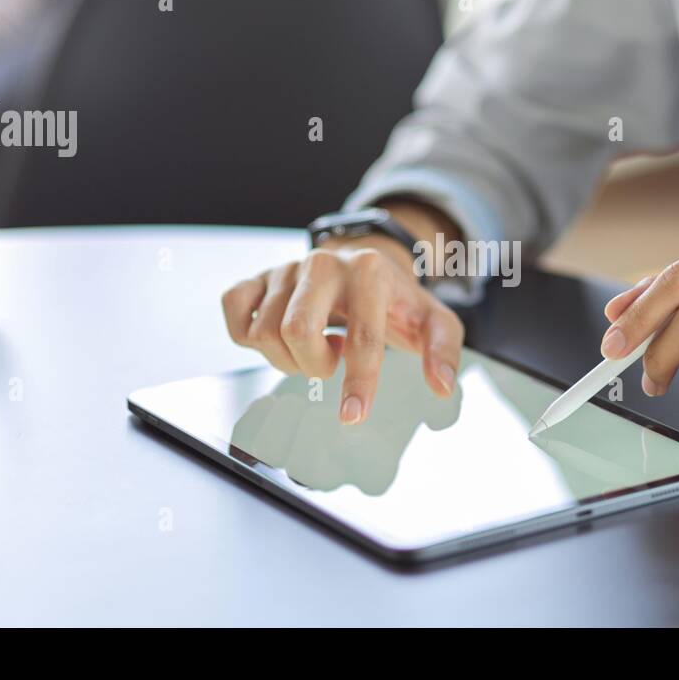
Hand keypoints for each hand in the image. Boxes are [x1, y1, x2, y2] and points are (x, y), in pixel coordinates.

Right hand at [221, 232, 463, 425]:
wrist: (365, 264)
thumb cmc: (397, 301)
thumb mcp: (433, 321)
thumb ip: (444, 351)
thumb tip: (442, 386)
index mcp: (368, 270)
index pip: (361, 336)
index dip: (357, 382)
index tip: (353, 417)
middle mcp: (323, 263)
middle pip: (296, 331)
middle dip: (313, 366)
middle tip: (331, 364)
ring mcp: (285, 268)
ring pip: (264, 332)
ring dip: (288, 358)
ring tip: (316, 346)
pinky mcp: (257, 277)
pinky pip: (234, 313)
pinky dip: (250, 338)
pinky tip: (282, 338)